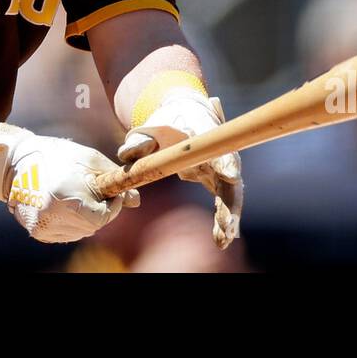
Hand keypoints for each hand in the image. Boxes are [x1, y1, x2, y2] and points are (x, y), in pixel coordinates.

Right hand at [0, 123, 139, 243]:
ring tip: (75, 195)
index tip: (110, 193)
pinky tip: (64, 204)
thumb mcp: (89, 161)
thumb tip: (136, 201)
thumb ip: (115, 179)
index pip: (102, 218)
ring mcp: (42, 227)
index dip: (111, 206)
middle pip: (92, 227)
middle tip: (92, 192)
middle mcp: (51, 217)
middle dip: (99, 212)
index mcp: (66, 199)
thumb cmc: (57, 156)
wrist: (16, 162)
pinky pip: (65, 233)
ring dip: (85, 218)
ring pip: (80, 232)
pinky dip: (71, 222)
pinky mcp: (36, 232)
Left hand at [117, 89, 242, 248]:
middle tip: (227, 225)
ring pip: (231, 194)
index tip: (229, 175)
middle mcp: (218, 152)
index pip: (219, 148)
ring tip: (223, 240)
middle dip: (231, 202)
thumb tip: (125, 155)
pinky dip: (223, 220)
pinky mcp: (216, 180)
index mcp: (205, 134)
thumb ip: (139, 141)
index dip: (225, 161)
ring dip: (229, 217)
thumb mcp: (149, 129)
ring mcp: (220, 167)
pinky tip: (221, 240)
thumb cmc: (165, 123)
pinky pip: (223, 202)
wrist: (180, 117)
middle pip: (231, 178)